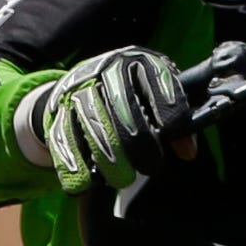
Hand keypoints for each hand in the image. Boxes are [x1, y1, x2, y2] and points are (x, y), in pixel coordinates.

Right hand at [16, 46, 193, 192]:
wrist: (83, 80)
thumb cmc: (135, 94)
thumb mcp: (158, 97)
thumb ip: (176, 121)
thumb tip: (187, 152)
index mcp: (139, 61)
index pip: (157, 79)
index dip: (167, 107)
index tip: (173, 132)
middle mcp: (106, 69)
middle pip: (122, 105)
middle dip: (138, 141)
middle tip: (151, 167)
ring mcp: (78, 88)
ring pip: (92, 121)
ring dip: (107, 156)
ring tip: (122, 181)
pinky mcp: (57, 109)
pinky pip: (63, 137)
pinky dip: (74, 163)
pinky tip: (84, 183)